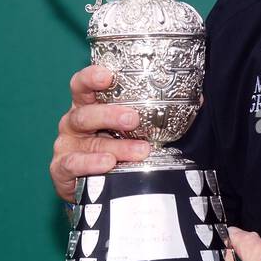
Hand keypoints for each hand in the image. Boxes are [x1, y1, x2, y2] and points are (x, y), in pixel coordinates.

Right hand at [49, 65, 151, 203]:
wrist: (93, 184)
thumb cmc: (114, 146)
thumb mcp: (132, 128)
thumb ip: (158, 113)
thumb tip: (199, 100)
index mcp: (88, 105)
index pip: (82, 85)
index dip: (91, 77)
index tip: (107, 76)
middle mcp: (74, 122)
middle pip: (86, 113)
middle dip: (110, 114)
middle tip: (134, 118)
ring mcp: (66, 145)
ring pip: (89, 142)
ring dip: (117, 146)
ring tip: (140, 150)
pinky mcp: (61, 168)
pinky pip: (74, 164)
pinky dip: (91, 163)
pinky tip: (108, 163)